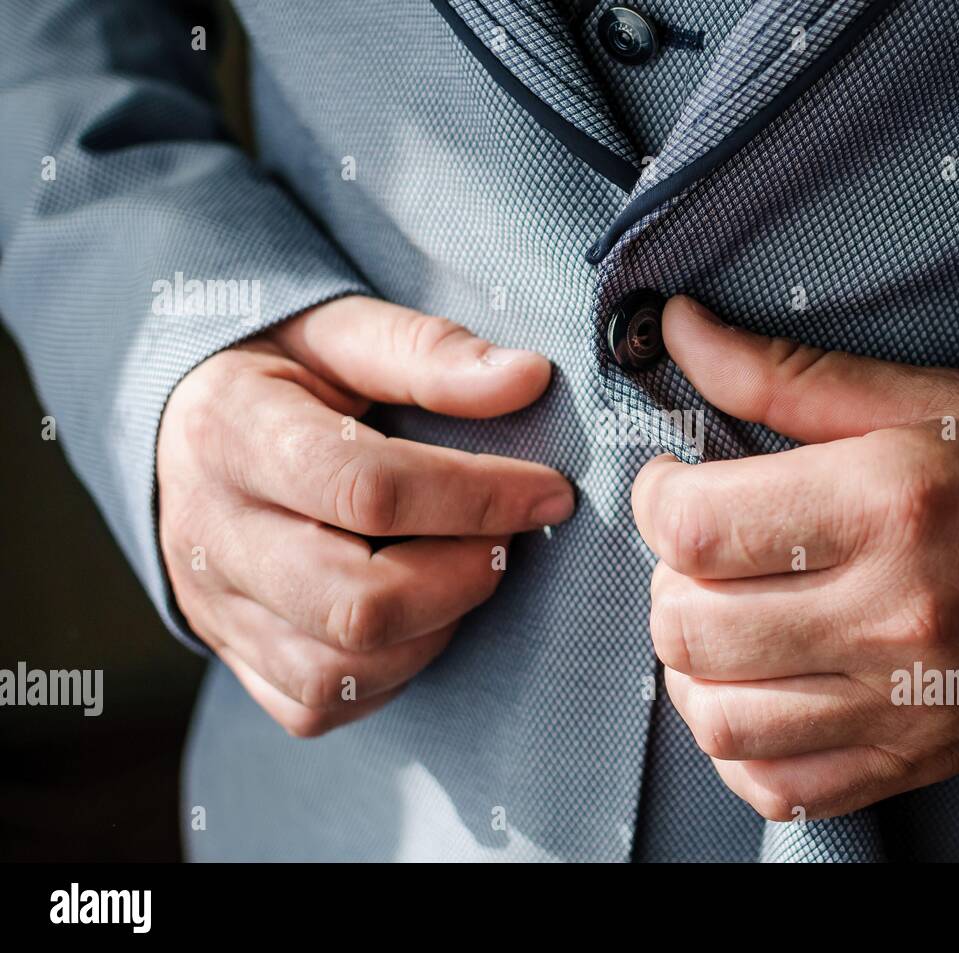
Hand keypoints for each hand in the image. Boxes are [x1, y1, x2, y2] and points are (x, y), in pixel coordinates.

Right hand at [157, 295, 573, 735]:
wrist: (183, 431)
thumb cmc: (277, 373)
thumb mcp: (339, 332)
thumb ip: (428, 352)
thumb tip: (527, 378)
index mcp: (233, 433)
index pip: (367, 489)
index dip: (477, 497)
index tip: (549, 491)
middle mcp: (213, 534)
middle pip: (354, 604)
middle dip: (462, 578)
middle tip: (504, 540)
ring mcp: (214, 608)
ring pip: (339, 673)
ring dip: (433, 632)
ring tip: (459, 571)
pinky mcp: (232, 654)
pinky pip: (316, 706)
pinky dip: (389, 676)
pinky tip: (418, 617)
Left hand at [632, 296, 958, 820]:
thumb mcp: (917, 397)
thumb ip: (780, 372)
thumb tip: (678, 331)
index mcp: (891, 502)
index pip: (698, 526)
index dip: (656, 500)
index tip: (675, 483)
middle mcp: (896, 611)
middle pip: (691, 628)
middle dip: (666, 581)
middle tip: (700, 551)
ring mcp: (908, 701)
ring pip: (720, 720)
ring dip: (691, 669)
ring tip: (721, 621)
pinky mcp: (918, 756)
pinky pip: (783, 788)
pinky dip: (740, 751)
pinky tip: (758, 694)